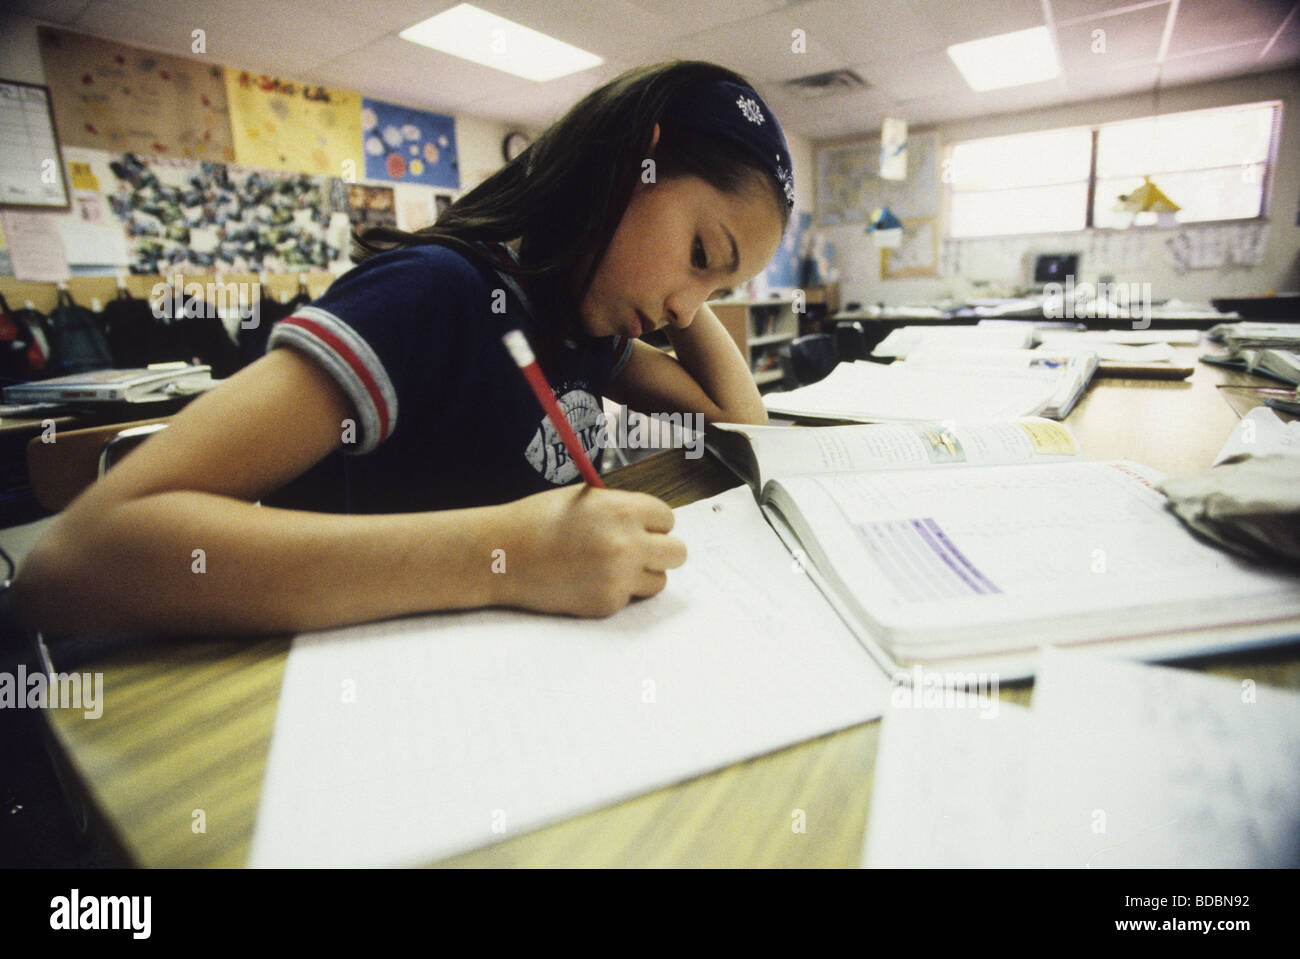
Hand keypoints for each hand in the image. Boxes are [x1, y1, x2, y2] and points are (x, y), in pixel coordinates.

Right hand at [491, 485, 686, 616]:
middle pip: (678, 553)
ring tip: (608, 566)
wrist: (502, 555)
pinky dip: (615, 591)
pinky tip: (586, 580)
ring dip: (641, 574)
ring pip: (658, 580)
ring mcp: (618, 578)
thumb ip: (621, 509)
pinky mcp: (606, 604)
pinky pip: (629, 599)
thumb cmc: (538, 521)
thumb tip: (650, 523)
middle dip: (661, 550)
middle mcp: (626, 545)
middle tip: (640, 550)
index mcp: (622, 510)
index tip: (640, 526)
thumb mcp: (584, 499)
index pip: (667, 518)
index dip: (652, 522)